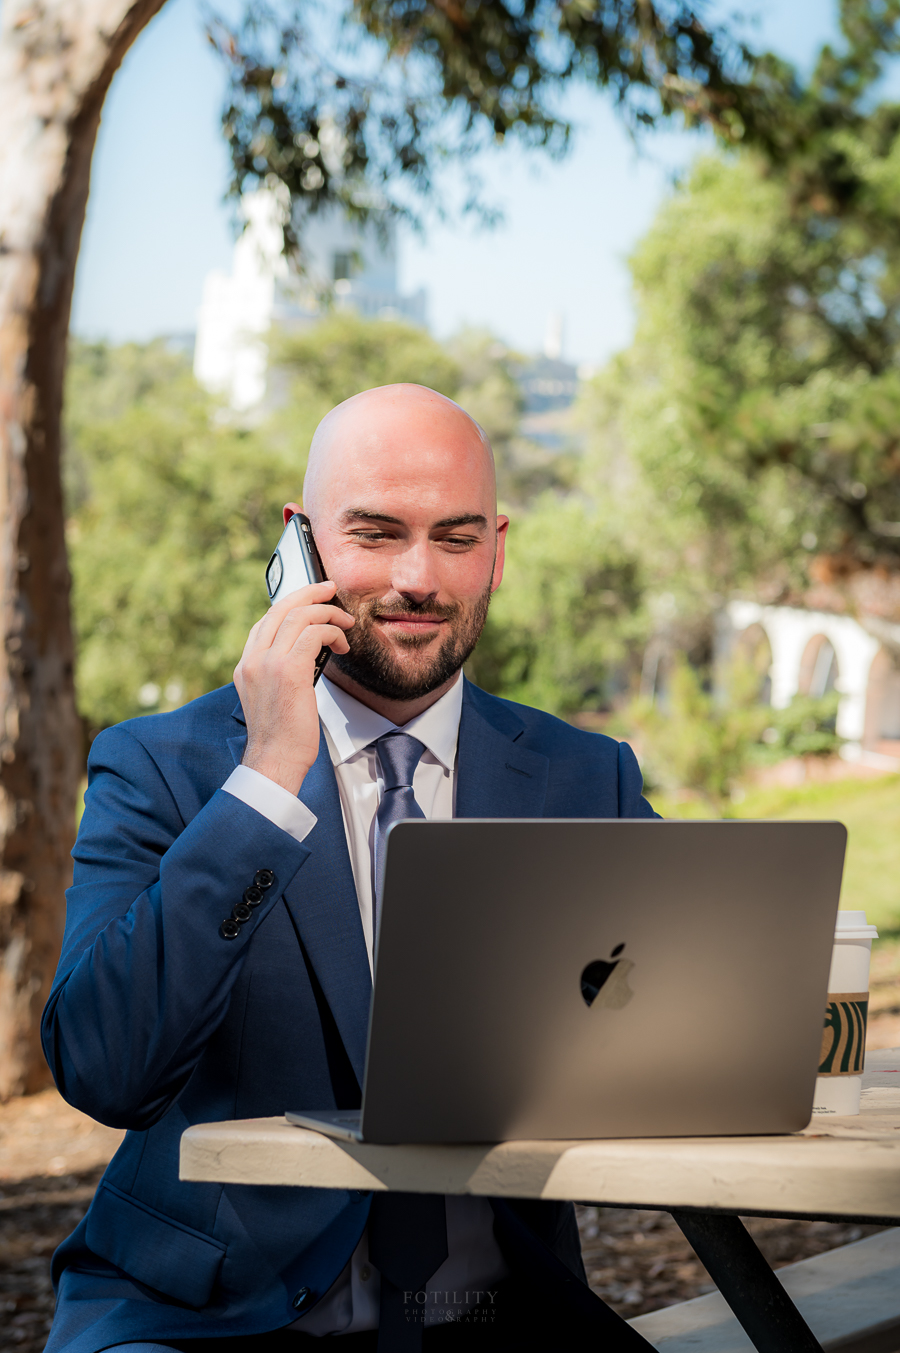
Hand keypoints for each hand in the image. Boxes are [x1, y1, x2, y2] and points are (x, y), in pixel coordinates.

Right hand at [233, 581, 353, 794]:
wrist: (274, 761)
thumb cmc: (280, 738)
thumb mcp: (272, 698)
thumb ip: (281, 672)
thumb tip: (309, 653)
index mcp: (246, 666)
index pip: (265, 622)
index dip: (289, 605)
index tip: (310, 600)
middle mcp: (252, 660)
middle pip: (280, 609)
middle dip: (309, 594)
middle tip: (330, 589)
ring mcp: (268, 663)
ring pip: (299, 616)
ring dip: (328, 614)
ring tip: (345, 624)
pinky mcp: (289, 671)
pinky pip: (314, 634)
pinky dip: (332, 633)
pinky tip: (342, 645)